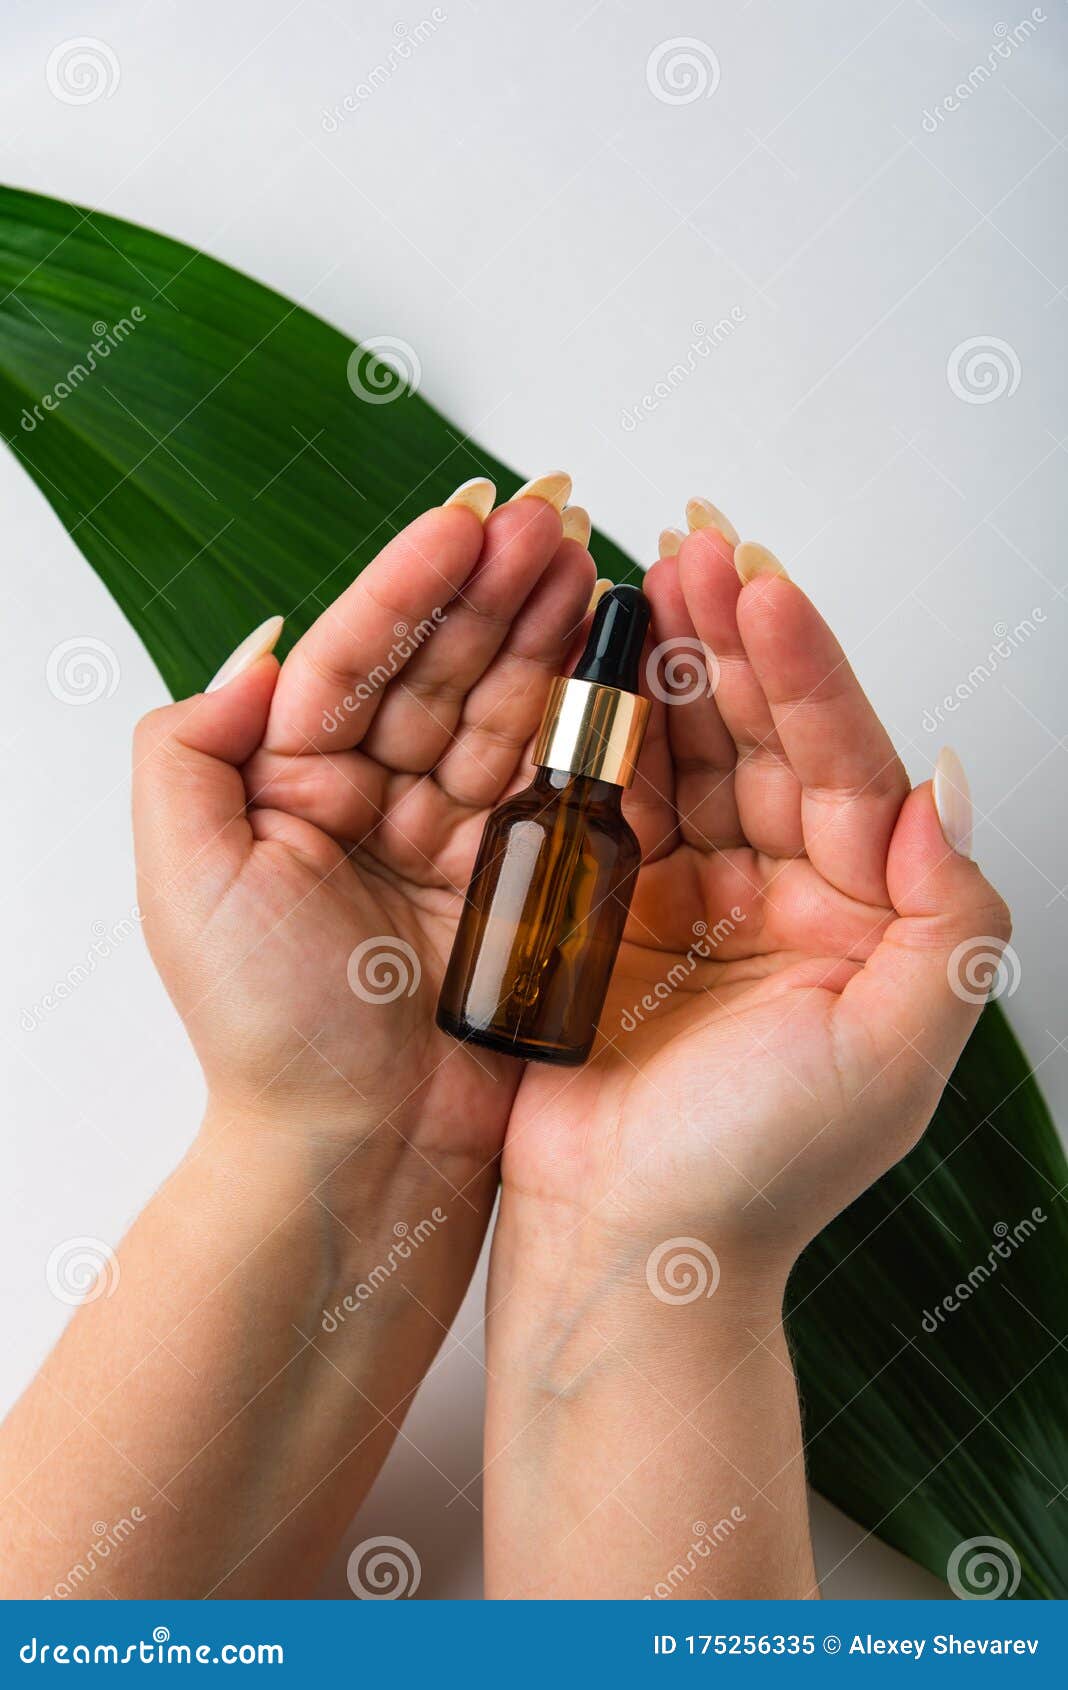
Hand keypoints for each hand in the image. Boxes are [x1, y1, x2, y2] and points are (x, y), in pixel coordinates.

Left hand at [133, 476, 594, 1171]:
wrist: (359, 1155)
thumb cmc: (268, 1031)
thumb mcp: (183, 877)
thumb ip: (192, 745)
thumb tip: (261, 645)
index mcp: (287, 789)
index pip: (353, 660)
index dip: (408, 587)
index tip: (467, 524)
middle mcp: (368, 805)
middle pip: (437, 672)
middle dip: (493, 593)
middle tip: (555, 521)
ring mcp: (446, 842)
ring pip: (500, 713)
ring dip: (544, 635)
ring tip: (590, 565)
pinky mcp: (515, 884)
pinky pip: (551, 786)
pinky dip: (581, 720)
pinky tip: (611, 657)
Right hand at [499, 509, 1010, 1280]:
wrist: (627, 1248)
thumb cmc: (758, 1173)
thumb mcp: (898, 1055)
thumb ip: (954, 922)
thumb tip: (943, 793)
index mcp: (859, 917)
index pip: (843, 766)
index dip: (808, 672)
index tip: (766, 590)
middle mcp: (777, 893)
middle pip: (760, 739)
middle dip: (730, 640)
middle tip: (696, 547)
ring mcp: (687, 895)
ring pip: (681, 753)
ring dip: (661, 666)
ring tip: (641, 578)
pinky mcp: (603, 910)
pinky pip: (605, 801)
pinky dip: (596, 732)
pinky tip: (586, 665)